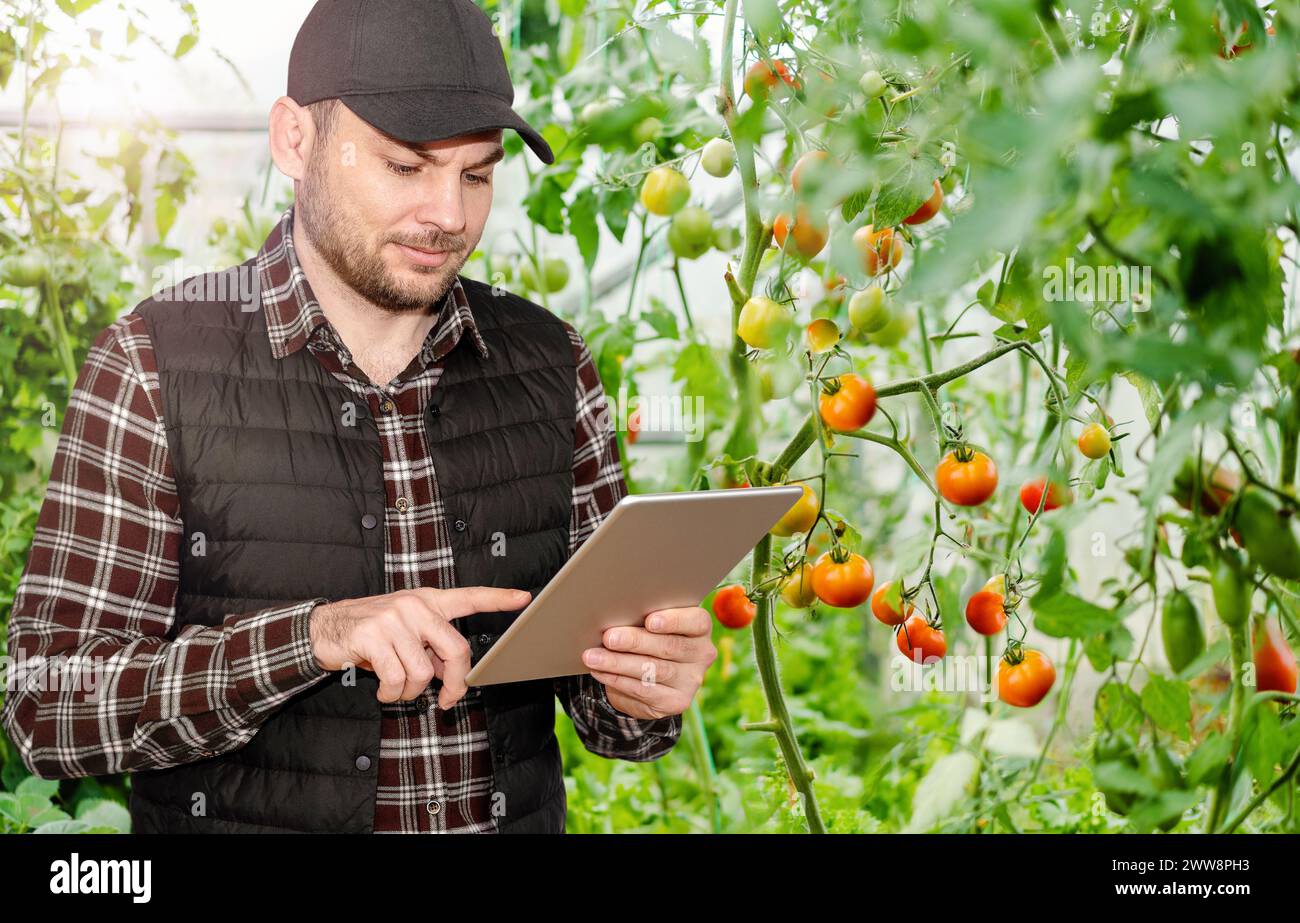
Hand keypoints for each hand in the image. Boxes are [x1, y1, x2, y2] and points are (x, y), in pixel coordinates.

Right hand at [309, 587, 530, 707]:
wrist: (324, 628)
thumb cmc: (371, 634)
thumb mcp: (406, 633)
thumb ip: (431, 648)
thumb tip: (453, 678)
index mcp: (428, 601)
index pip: (470, 597)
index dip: (498, 599)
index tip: (524, 598)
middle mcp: (415, 605)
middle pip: (456, 650)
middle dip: (454, 684)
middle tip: (445, 700)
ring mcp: (394, 618)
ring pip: (423, 673)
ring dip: (410, 693)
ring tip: (396, 688)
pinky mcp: (372, 636)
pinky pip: (396, 679)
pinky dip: (390, 694)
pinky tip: (382, 689)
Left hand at [581, 606, 715, 719]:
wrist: (651, 676)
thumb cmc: (648, 636)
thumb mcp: (651, 623)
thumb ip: (643, 616)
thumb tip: (614, 613)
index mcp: (700, 628)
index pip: (696, 621)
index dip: (673, 620)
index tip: (650, 621)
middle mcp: (702, 654)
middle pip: (669, 646)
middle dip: (635, 641)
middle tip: (608, 638)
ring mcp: (691, 680)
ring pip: (653, 670)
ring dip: (618, 663)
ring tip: (593, 657)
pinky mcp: (676, 702)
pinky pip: (643, 690)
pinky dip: (617, 680)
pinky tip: (599, 671)